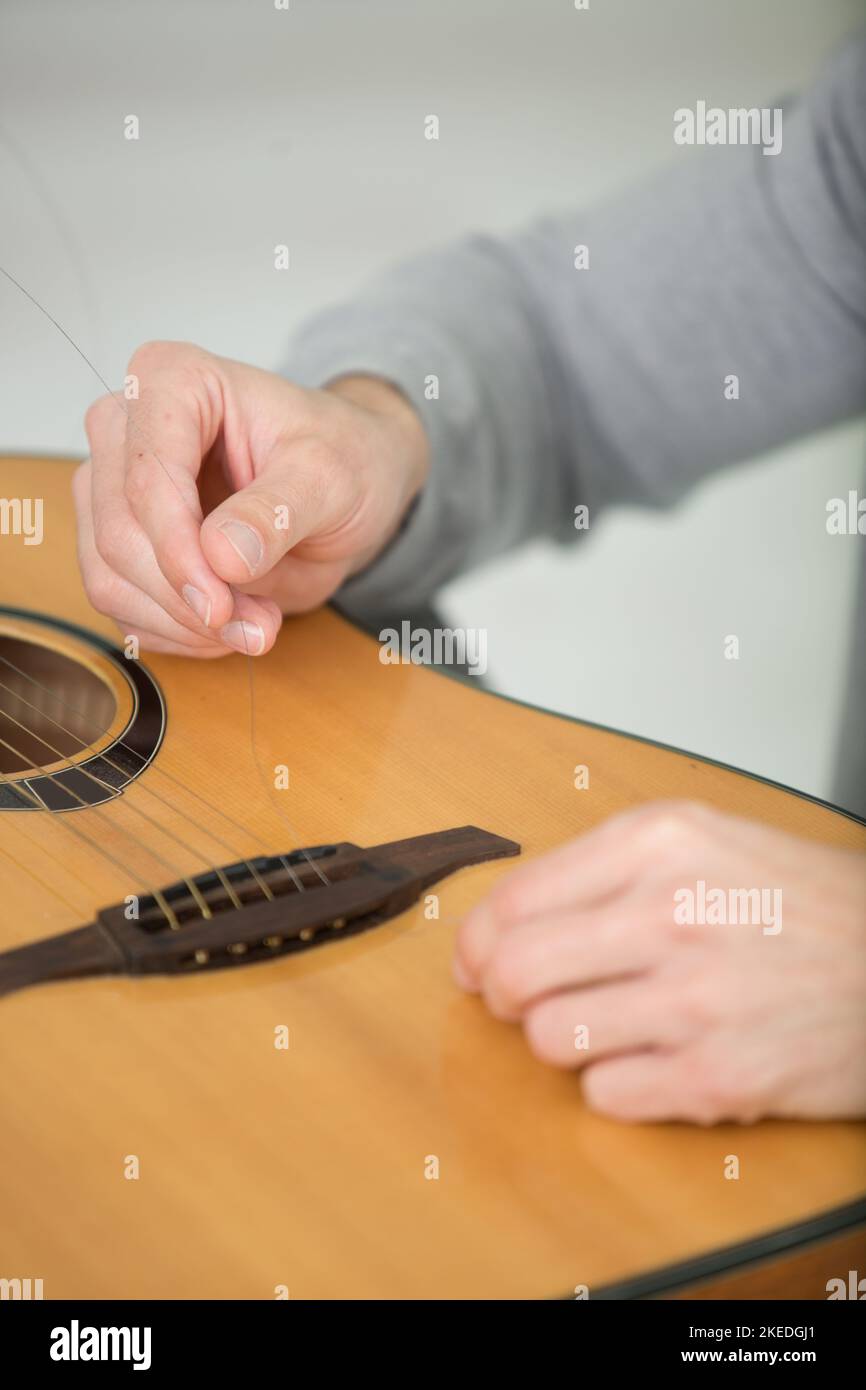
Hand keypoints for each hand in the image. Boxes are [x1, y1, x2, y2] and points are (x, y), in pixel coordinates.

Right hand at [74, 342, 428, 655]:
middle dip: (188, 597)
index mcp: (170, 380)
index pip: (148, 477)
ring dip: (184, 623)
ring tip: (257, 625)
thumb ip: (276, 513)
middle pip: (119, 535)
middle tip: (260, 626)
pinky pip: (124, 609)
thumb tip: (223, 556)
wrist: (347, 486)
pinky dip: (177, 633)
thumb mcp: (329, 478)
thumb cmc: (340, 457)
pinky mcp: (117, 544)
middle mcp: (125, 428)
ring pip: (109, 579)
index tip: (220, 604)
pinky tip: (230, 624)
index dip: (179, 551)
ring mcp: (112, 489)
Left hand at [454, 801, 865, 1123]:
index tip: (478, 961)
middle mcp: (670, 913)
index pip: (515, 899)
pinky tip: (653, 1061)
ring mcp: (695, 998)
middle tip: (523, 999)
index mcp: (658, 843)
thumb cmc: (803, 903)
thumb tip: (505, 923)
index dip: (478, 941)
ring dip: (563, 1040)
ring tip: (605, 1026)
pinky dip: (616, 1086)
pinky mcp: (719, 1076)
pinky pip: (605, 1096)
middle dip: (502, 994)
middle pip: (515, 971)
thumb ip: (606, 869)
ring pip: (549, 1038)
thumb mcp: (706, 840)